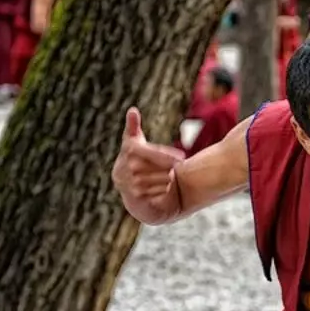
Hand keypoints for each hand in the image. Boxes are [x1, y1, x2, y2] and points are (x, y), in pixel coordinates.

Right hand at [112, 107, 186, 224]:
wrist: (134, 194)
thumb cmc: (137, 163)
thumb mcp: (135, 144)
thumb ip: (133, 127)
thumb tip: (132, 110)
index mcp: (127, 152)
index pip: (151, 152)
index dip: (167, 155)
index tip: (183, 158)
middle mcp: (125, 169)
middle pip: (161, 167)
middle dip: (170, 168)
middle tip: (172, 170)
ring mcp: (130, 186)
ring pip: (164, 180)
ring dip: (169, 180)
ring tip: (166, 179)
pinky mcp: (138, 200)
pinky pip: (161, 193)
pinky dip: (166, 191)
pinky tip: (164, 189)